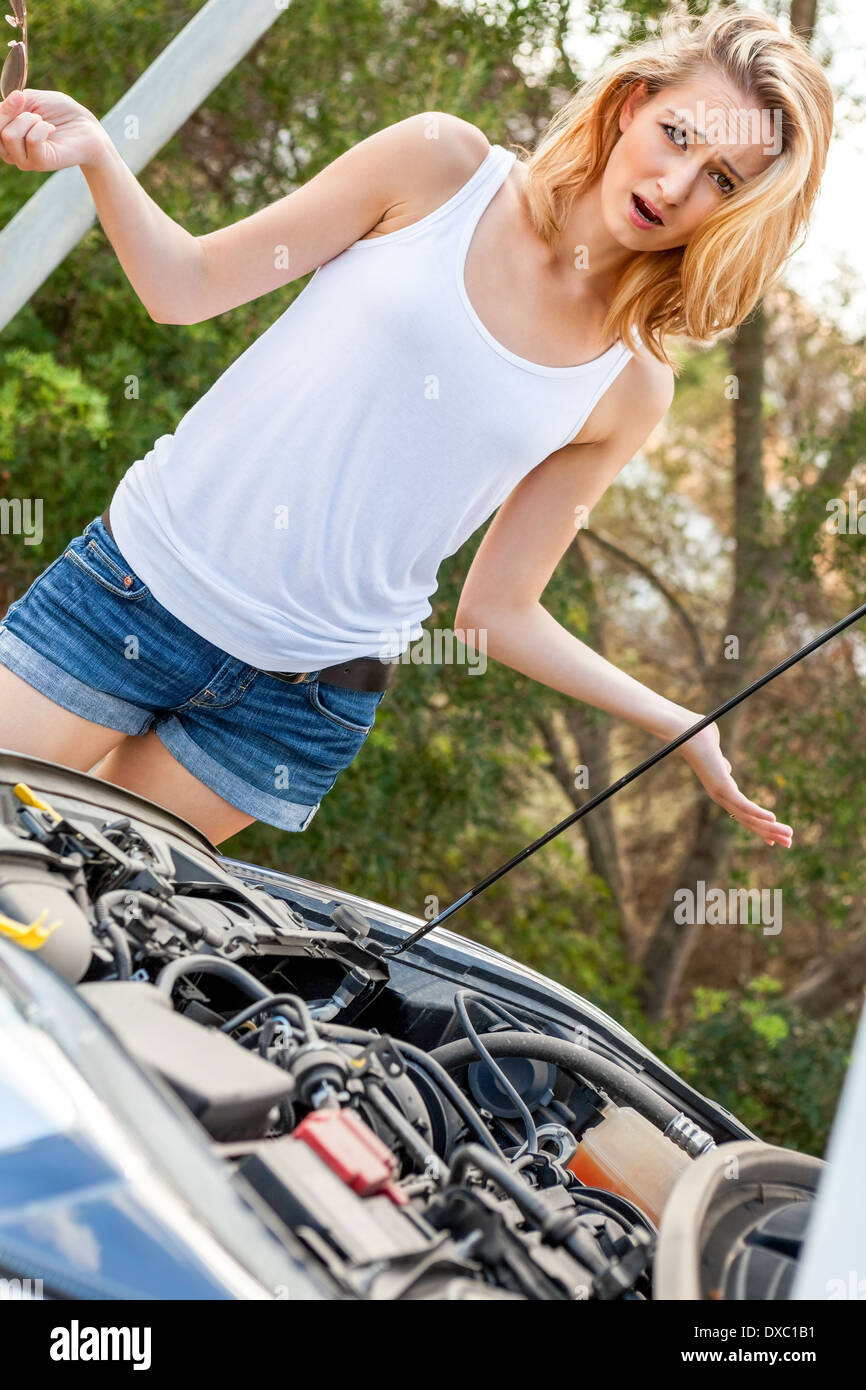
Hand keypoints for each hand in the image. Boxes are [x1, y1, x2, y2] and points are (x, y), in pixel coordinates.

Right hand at [0, 87, 105, 172]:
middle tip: (34, 111)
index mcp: (5, 135)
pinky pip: (31, 140)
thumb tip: (4, 103)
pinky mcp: (40, 163)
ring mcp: (24, 159)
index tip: (19, 97)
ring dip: (28, 120)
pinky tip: (51, 129)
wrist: (85, 126)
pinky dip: (42, 128)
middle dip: (11, 111)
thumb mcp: (31, 99)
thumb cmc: (59, 112)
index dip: (2, 109)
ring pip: (9, 136)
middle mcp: (11, 151)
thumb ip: (12, 102)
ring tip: (43, 122)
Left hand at [672, 716, 793, 847]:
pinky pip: (743, 804)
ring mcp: (720, 794)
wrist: (685, 733)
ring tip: (788, 835)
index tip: (772, 841)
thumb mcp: (716, 757)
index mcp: (721, 792)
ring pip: (749, 817)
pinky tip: (773, 819)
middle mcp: (720, 798)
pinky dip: (758, 813)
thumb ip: (722, 766)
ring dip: (770, 828)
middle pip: (749, 822)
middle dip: (770, 833)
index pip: (743, 815)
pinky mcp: (721, 787)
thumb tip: (726, 767)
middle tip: (789, 843)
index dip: (759, 828)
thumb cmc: (700, 742)